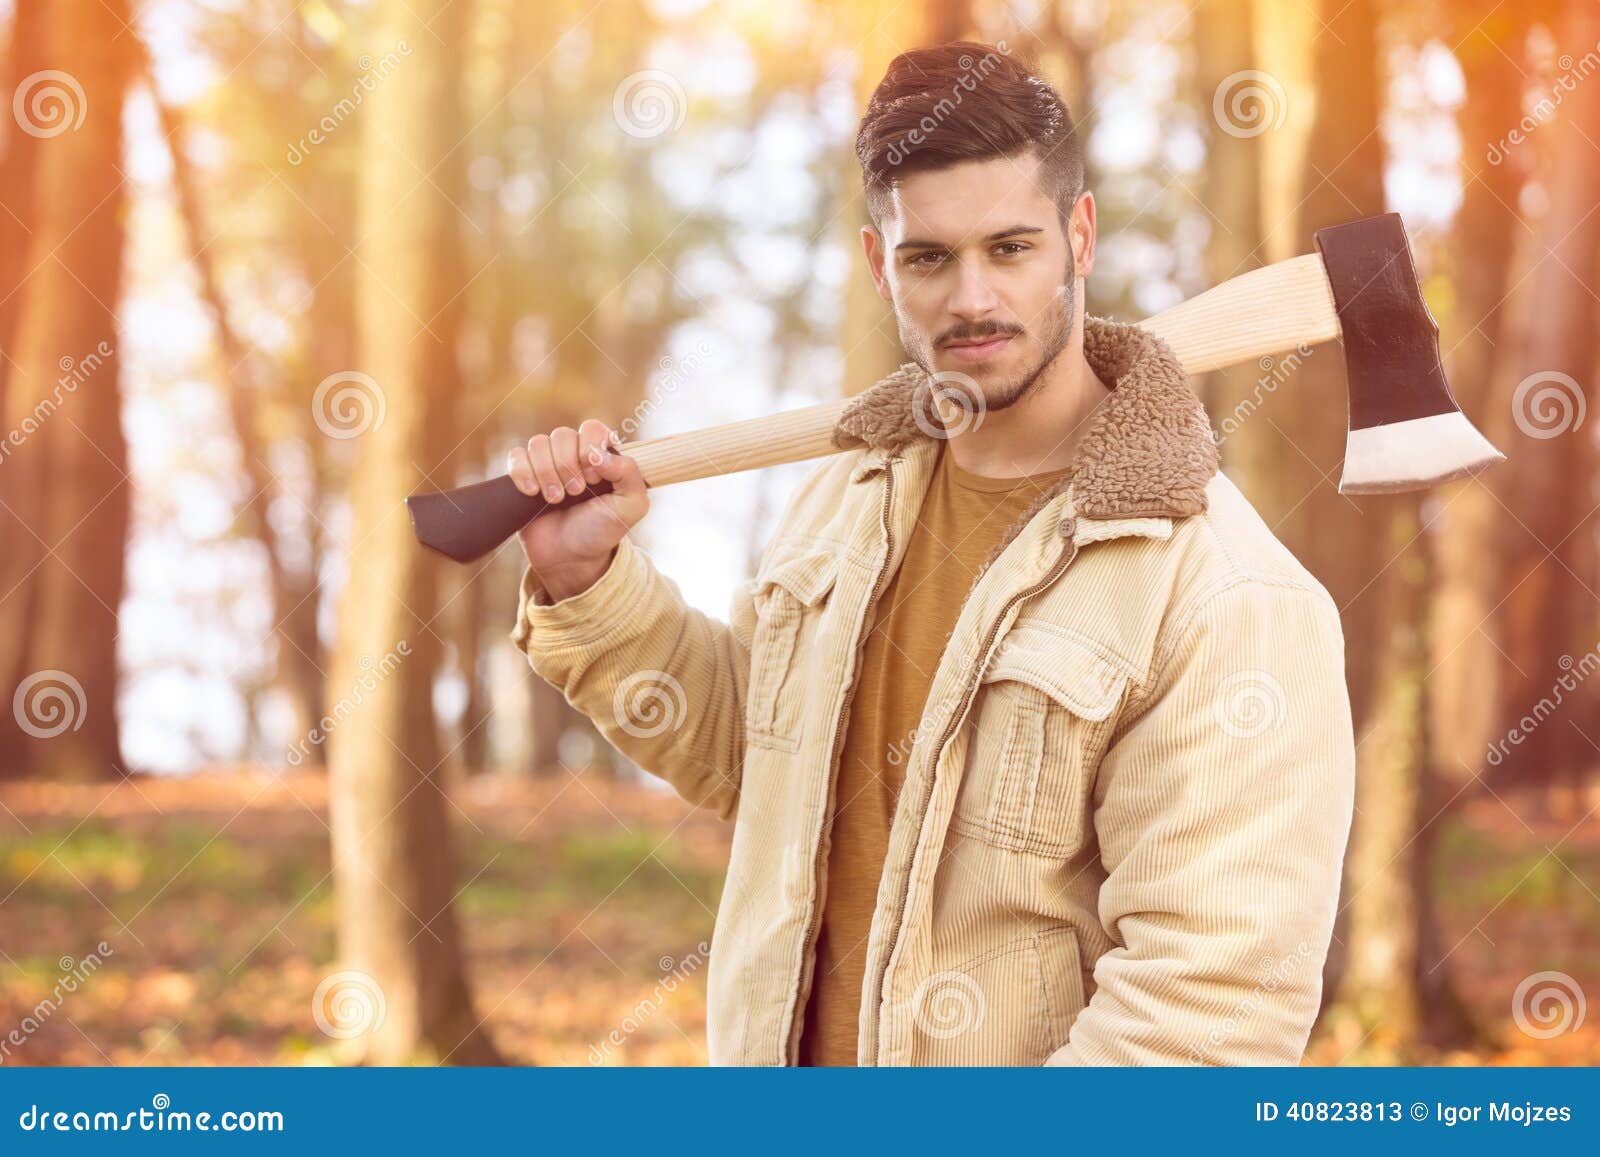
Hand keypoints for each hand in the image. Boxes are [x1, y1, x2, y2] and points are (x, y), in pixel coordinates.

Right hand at [507, 419, 648, 600]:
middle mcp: (573, 454)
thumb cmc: (602, 531)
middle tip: (575, 493)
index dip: (589, 449)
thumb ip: (629, 474)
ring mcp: (547, 463)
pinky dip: (523, 473)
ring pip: (538, 443)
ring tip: (555, 499)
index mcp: (601, 455)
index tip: (594, 479)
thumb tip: (599, 453)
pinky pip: (516, 456)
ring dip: (546, 472)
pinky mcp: (524, 475)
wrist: (570, 558)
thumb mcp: (630, 506)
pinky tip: (532, 494)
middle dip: (567, 466)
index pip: (592, 428)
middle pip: (562, 434)